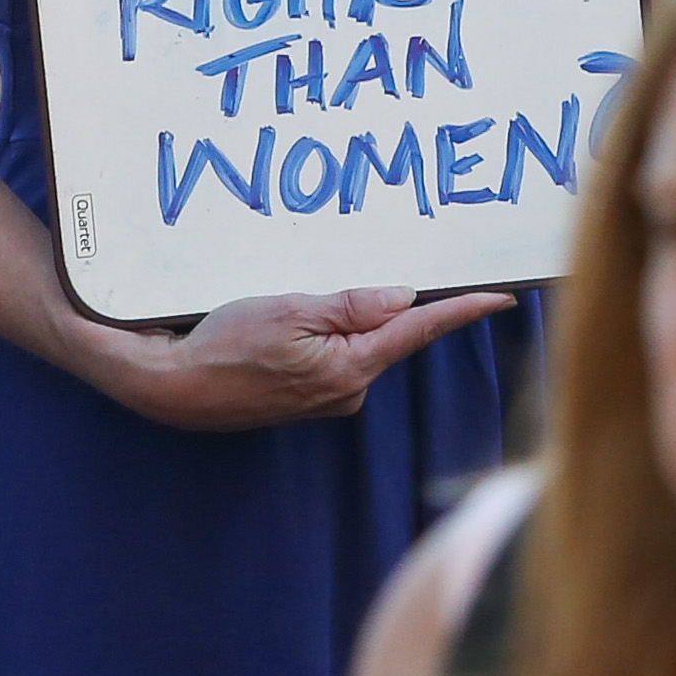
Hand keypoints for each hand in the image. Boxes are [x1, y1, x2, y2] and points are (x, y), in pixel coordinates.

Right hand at [81, 287, 513, 430]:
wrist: (172, 390)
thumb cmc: (223, 345)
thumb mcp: (287, 311)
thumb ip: (349, 306)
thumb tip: (405, 298)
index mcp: (351, 368)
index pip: (418, 330)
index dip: (462, 310)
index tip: (503, 296)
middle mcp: (347, 389)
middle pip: (385, 332)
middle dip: (375, 303)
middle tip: (331, 279)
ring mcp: (326, 396)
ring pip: (354, 341)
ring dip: (337, 317)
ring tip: (281, 305)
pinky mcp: (304, 395)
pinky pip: (330, 353)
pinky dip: (318, 332)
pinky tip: (277, 323)